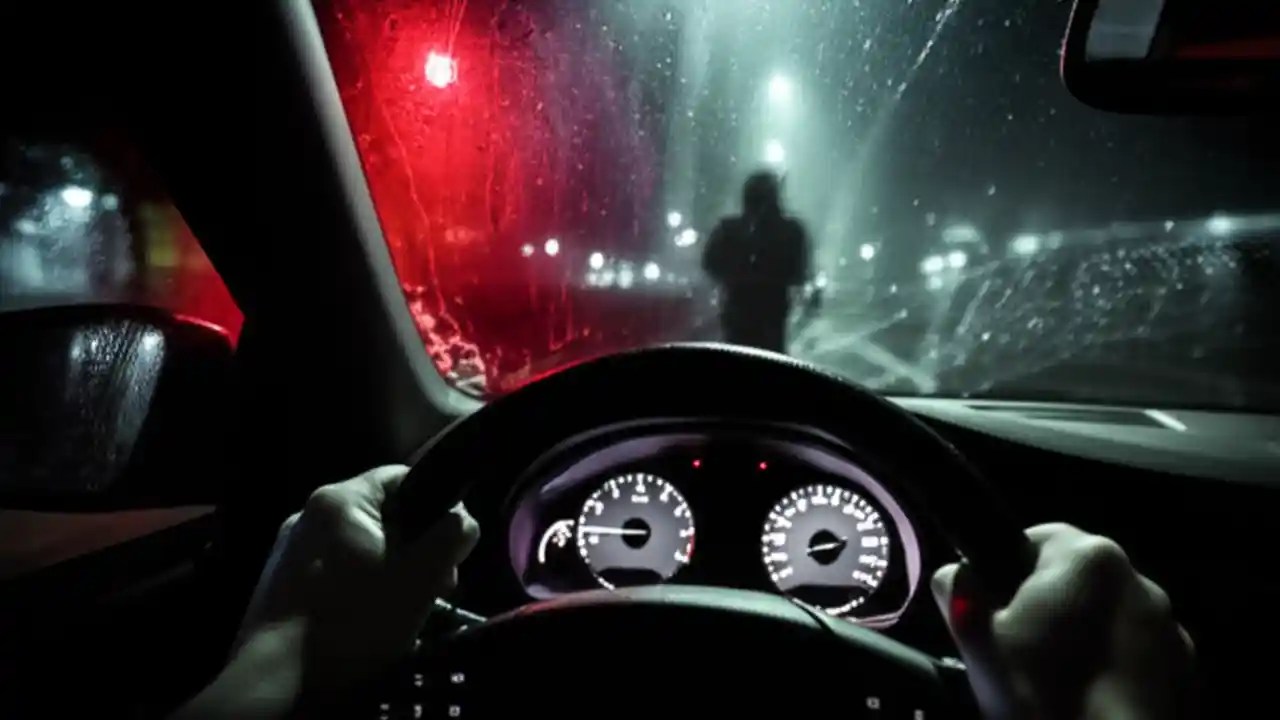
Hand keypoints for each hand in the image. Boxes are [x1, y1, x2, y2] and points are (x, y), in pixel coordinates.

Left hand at [175, 466, 478, 718]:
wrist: (277, 679)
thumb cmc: (353, 619)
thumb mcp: (421, 577)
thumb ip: (452, 537)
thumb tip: (462, 521)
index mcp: (339, 499)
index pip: (403, 477)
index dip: (436, 507)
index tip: (448, 549)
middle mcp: (307, 514)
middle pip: (382, 516)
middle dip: (414, 549)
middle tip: (434, 589)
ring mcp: (287, 550)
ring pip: (358, 548)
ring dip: (387, 572)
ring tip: (400, 610)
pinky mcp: (278, 582)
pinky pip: (333, 573)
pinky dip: (356, 589)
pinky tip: (364, 621)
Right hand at [932, 524, 1194, 719]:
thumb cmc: (1040, 694)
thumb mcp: (975, 641)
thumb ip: (959, 591)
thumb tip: (957, 576)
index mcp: (1089, 559)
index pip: (1038, 538)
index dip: (1007, 571)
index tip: (995, 611)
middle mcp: (1140, 582)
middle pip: (1078, 579)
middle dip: (1050, 606)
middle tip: (1021, 651)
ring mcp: (1172, 631)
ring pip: (1111, 619)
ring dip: (1087, 637)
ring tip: (1060, 682)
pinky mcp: (1189, 674)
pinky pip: (1140, 657)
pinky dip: (1118, 670)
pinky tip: (1093, 700)